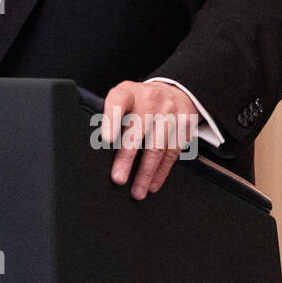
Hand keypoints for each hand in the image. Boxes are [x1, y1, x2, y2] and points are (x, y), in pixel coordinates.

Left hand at [100, 81, 198, 199]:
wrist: (174, 92)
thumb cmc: (140, 101)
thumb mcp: (123, 98)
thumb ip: (111, 115)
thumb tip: (97, 143)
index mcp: (128, 92)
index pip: (117, 102)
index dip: (111, 119)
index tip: (106, 139)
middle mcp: (150, 100)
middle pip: (137, 131)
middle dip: (127, 158)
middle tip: (118, 178)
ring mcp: (169, 113)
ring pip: (156, 147)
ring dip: (146, 172)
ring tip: (137, 190)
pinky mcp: (184, 126)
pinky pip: (171, 154)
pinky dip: (161, 172)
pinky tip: (152, 184)